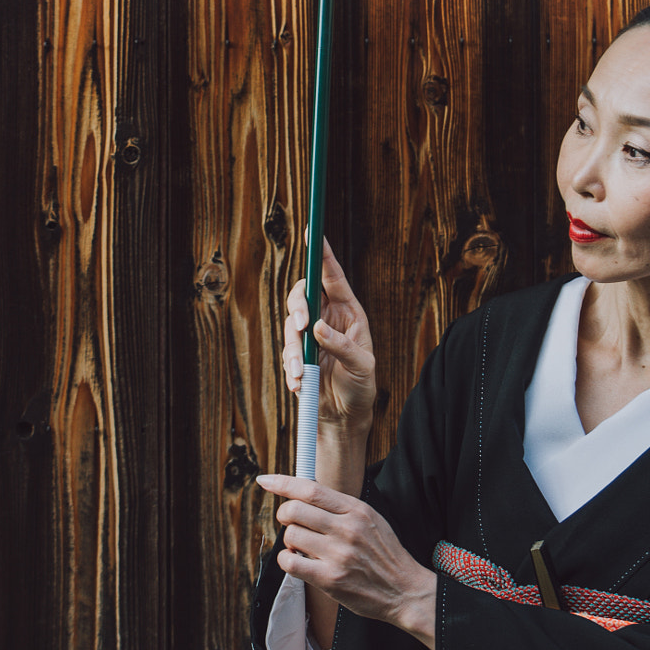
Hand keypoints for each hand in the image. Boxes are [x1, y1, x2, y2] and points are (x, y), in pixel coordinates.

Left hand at [257, 473, 438, 649]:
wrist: (405, 591)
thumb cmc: (385, 556)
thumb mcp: (371, 520)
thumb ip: (341, 508)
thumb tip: (305, 496)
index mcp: (357, 510)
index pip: (311, 489)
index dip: (283, 483)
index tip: (266, 481)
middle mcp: (347, 529)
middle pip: (294, 510)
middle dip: (284, 515)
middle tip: (291, 524)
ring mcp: (338, 554)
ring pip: (291, 535)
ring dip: (290, 541)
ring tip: (303, 547)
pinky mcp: (330, 579)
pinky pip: (290, 563)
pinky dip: (287, 560)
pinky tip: (299, 562)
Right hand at [282, 237, 376, 425]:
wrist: (344, 417)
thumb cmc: (361, 386)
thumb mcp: (362, 366)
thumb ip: (342, 345)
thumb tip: (318, 328)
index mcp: (349, 312)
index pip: (333, 277)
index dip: (323, 254)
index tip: (312, 232)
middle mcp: (327, 318)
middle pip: (302, 296)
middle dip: (297, 308)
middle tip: (300, 326)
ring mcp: (309, 336)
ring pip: (290, 327)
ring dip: (294, 350)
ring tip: (303, 374)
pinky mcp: (297, 355)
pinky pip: (286, 353)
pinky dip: (291, 368)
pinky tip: (300, 385)